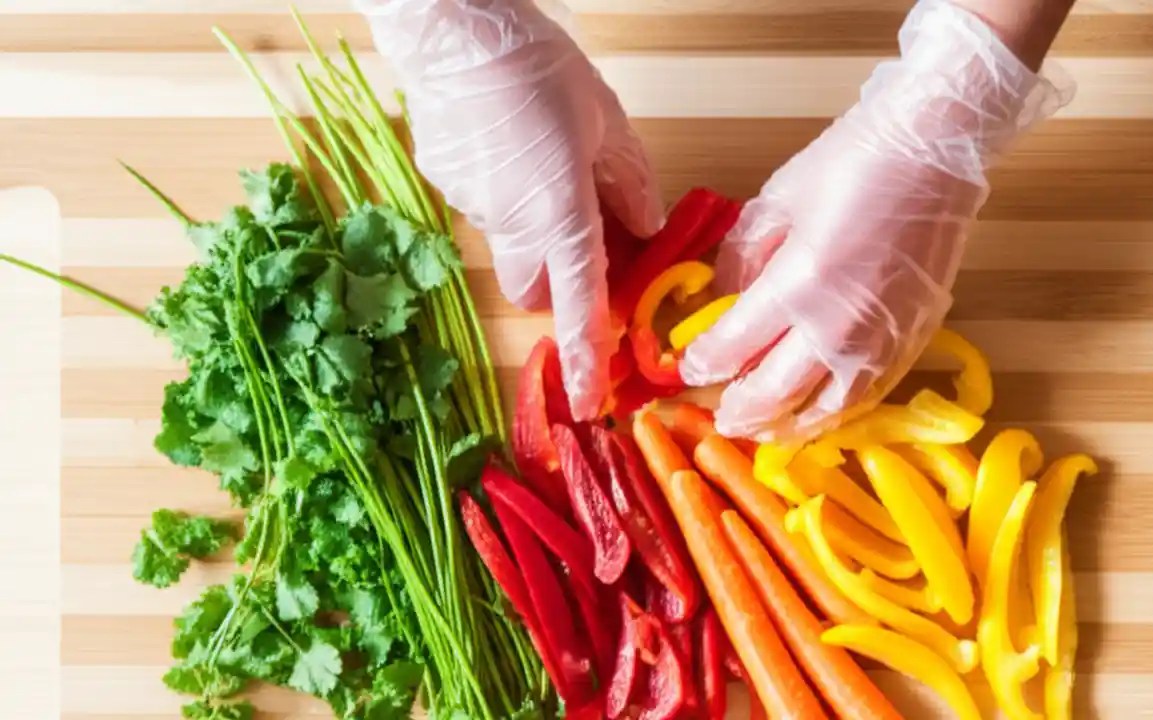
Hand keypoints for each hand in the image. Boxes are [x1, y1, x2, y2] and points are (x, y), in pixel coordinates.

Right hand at [358, 0, 662, 419]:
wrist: (452, 30)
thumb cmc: (538, 67)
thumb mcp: (606, 120)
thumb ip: (628, 181)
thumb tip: (647, 224)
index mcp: (560, 214)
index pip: (579, 302)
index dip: (586, 354)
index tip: (591, 400)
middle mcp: (513, 225)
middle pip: (534, 289)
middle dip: (557, 283)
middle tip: (577, 242)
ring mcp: (471, 209)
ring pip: (507, 247)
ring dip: (530, 233)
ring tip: (539, 168)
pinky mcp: (444, 186)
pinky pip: (481, 208)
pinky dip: (501, 195)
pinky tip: (505, 146)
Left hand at [681, 0, 1072, 441]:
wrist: (932, 155)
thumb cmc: (849, 166)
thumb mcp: (773, 203)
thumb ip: (739, 260)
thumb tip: (722, 305)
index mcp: (798, 285)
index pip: (733, 347)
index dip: (703, 365)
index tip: (686, 370)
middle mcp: (838, 328)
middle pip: (774, 394)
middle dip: (736, 410)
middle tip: (714, 415)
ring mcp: (880, 344)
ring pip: (823, 413)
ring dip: (784, 428)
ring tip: (758, 429)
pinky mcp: (911, 346)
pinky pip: (864, 400)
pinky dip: (830, 415)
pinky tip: (811, 413)